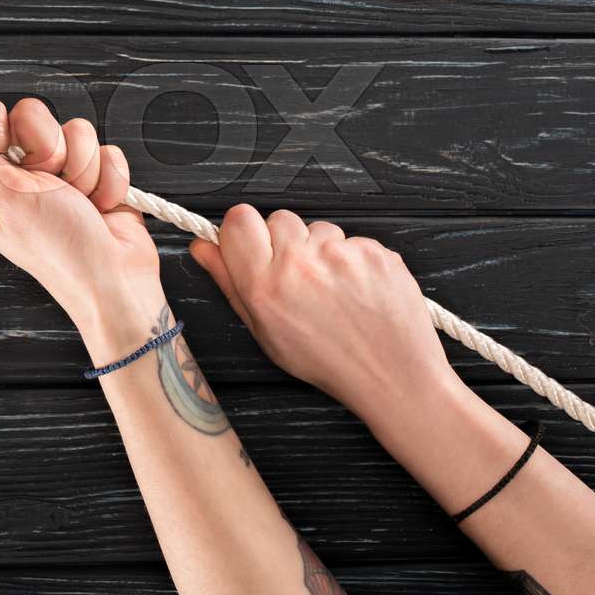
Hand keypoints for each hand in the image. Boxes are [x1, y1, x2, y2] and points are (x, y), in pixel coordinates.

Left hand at [0, 98, 162, 352]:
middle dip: (47, 148)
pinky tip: (100, 205)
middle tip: (48, 183)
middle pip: (28, 113)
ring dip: (82, 168)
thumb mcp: (8, 200)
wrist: (116, 280)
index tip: (7, 145)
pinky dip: (107, 179)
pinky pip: (103, 147)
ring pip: (73, 129)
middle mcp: (17, 171)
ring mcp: (58, 171)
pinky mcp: (92, 173)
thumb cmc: (57, 249)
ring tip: (78, 200)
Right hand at [188, 206, 452, 415]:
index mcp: (265, 286)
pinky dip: (352, 259)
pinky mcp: (375, 251)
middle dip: (284, 241)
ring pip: (317, 228)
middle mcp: (299, 264)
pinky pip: (352, 240)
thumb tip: (202, 246)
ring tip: (333, 289)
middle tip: (298, 277)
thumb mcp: (264, 331)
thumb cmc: (326, 359)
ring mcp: (341, 254)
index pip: (238, 219)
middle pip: (278, 218)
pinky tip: (357, 289)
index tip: (254, 247)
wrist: (392, 376)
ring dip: (320, 250)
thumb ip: (229, 282)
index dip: (244, 231)